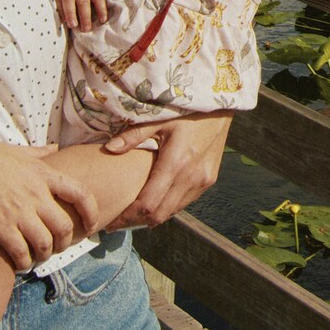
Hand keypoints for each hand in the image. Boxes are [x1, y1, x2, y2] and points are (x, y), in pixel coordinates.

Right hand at [0, 132, 99, 269]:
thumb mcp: (19, 150)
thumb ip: (40, 153)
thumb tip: (55, 148)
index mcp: (44, 174)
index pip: (81, 194)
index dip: (92, 213)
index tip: (91, 225)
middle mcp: (36, 194)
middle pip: (65, 226)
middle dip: (66, 242)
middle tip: (58, 247)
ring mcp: (19, 211)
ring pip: (45, 243)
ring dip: (45, 255)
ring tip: (38, 257)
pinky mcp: (0, 225)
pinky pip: (20, 252)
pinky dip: (24, 261)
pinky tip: (20, 263)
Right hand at [53, 0, 106, 29]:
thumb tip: (102, 7)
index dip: (101, 8)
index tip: (103, 20)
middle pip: (83, 1)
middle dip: (85, 16)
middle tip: (86, 29)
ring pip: (68, 1)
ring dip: (71, 14)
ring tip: (73, 25)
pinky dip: (59, 10)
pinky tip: (61, 19)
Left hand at [102, 112, 230, 228]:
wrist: (220, 107)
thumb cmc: (186, 111)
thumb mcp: (159, 119)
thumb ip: (134, 135)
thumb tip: (109, 148)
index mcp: (175, 163)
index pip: (148, 204)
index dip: (127, 217)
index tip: (111, 223)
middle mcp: (191, 177)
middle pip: (159, 215)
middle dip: (136, 222)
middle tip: (118, 222)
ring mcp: (202, 181)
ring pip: (172, 211)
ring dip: (153, 216)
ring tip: (134, 214)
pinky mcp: (209, 181)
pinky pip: (184, 202)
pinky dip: (169, 206)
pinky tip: (157, 200)